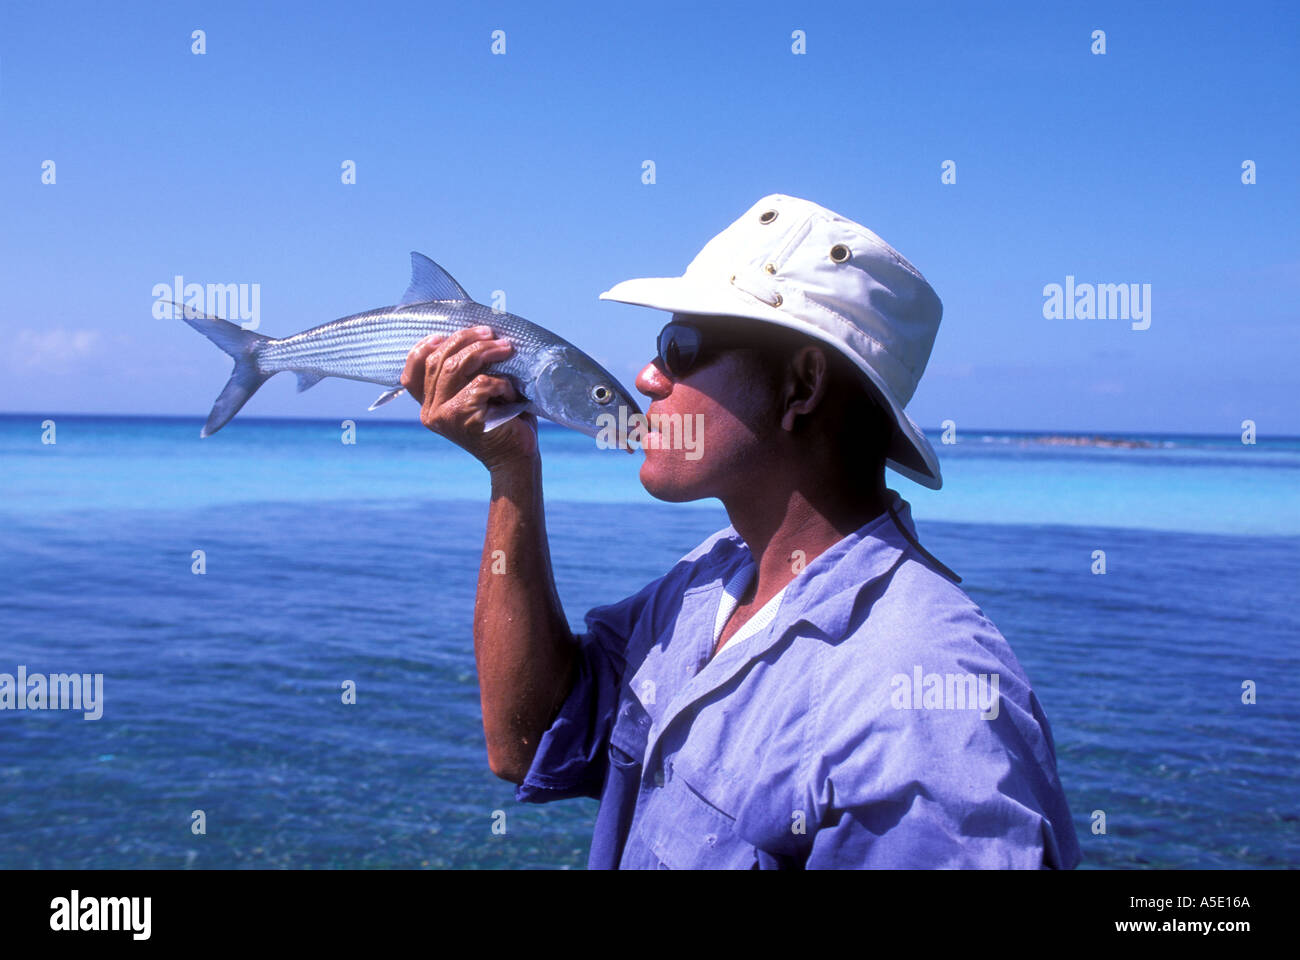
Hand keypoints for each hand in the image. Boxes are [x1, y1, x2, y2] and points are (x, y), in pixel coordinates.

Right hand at [401, 326, 537, 469]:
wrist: (515, 459)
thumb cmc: (503, 421)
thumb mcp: (477, 394)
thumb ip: (464, 374)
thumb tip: (472, 334)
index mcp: (428, 405)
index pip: (412, 372)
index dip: (425, 348)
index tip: (446, 334)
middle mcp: (429, 412)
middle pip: (438, 360)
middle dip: (466, 339)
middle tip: (491, 334)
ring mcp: (443, 416)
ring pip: (456, 366)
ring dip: (485, 351)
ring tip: (506, 348)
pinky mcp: (463, 418)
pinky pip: (482, 383)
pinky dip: (502, 383)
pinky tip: (511, 394)